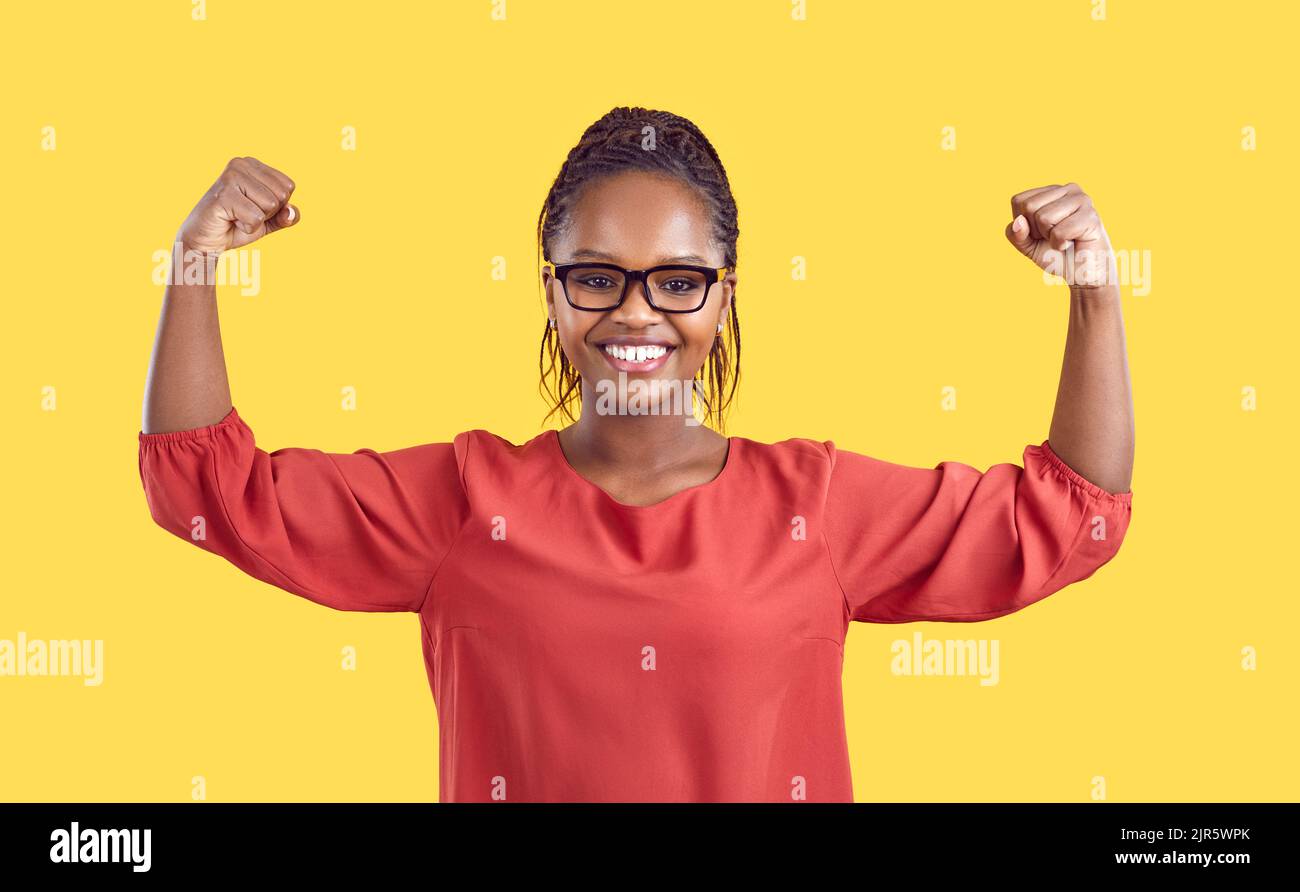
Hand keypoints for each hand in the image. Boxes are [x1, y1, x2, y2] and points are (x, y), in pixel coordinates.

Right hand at [176, 157, 299, 254]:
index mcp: (252, 164)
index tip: (254, 207)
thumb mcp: (269, 221)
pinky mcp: (223, 195)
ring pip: (270, 205)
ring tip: (236, 216)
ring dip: (257, 220)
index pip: (288, 186)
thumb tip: (292, 212)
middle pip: (281, 195)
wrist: (206, 240)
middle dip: (267, 213)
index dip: (277, 205)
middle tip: (244, 213)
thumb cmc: (236, 225)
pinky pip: (256, 218)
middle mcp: (240, 164)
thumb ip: (287, 216)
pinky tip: (230, 221)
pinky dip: (247, 227)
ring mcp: (230, 177)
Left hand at [1005, 183, 1115, 289]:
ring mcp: (1082, 200)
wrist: (1082, 273)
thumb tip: (1019, 222)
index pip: (1019, 201)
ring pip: (1043, 217)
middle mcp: (1068, 189)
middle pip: (1029, 206)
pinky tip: (1073, 243)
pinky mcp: (1091, 216)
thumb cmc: (1055, 255)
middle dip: (1035, 230)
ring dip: (1050, 237)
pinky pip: (1059, 232)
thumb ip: (1015, 234)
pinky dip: (1060, 244)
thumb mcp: (1027, 245)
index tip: (1040, 232)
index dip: (1023, 224)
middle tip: (1053, 237)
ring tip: (1065, 239)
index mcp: (1051, 191)